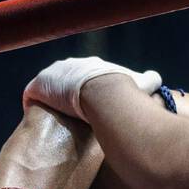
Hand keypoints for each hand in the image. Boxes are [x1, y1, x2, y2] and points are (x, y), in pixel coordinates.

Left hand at [22, 57, 162, 119]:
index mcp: (90, 65)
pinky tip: (39, 123)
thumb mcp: (140, 82)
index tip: (83, 106)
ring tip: (52, 123)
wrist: (105, 93)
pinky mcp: (40, 86)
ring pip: (46, 89)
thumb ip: (148, 80)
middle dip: (63, 97)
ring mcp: (53, 74)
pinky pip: (32, 97)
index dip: (82, 91)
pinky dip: (34, 108)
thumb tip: (157, 79)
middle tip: (67, 116)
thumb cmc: (124, 90)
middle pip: (61, 81)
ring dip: (48, 103)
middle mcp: (69, 65)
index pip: (82, 77)